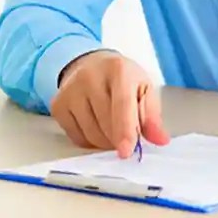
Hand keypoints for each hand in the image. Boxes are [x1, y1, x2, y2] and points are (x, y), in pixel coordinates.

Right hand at [51, 50, 170, 156]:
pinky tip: (94, 123)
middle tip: (127, 132)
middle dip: (120, 138)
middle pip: (106, 125)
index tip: (126, 152)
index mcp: (118, 69)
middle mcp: (89, 77)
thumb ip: (152, 116)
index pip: (121, 104)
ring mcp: (70, 91)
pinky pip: (76, 138)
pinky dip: (89, 140)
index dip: (125, 130)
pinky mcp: (58, 105)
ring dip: (105, 141)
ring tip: (110, 125)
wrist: (90, 65)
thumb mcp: (143, 89)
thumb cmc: (121, 79)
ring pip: (91, 135)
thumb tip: (160, 139)